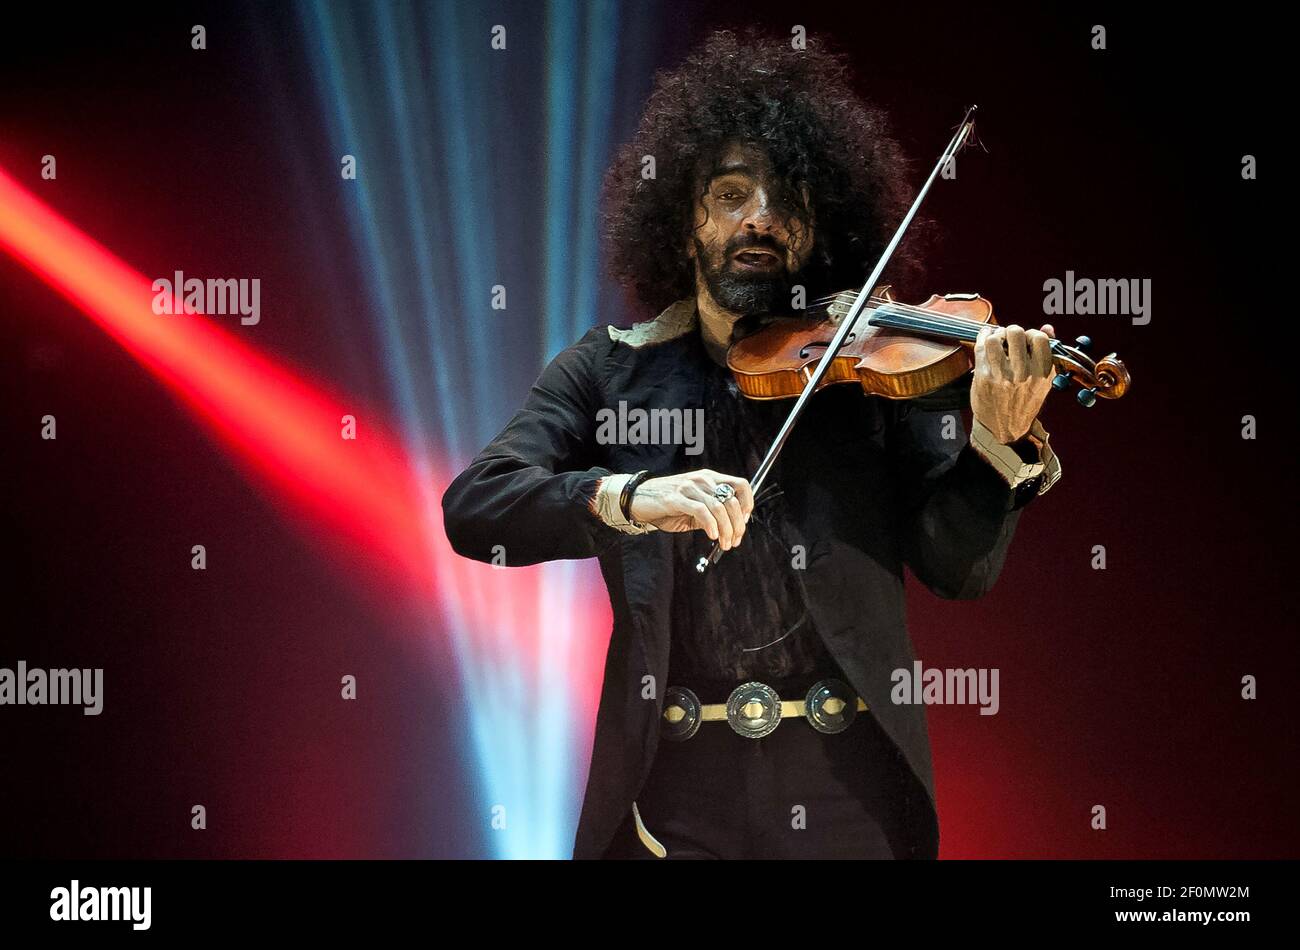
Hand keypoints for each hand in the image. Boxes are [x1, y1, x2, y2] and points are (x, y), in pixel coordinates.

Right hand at [628, 469, 753, 549]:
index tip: (744, 523)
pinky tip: (712, 535)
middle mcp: (702, 479)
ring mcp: (689, 487)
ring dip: (726, 530)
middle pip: (732, 501)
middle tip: (734, 541)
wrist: (638, 499)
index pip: (741, 485)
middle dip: (737, 525)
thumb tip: (733, 528)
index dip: (748, 505)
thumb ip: (713, 512)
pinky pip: (702, 511)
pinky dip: (711, 525)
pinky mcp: (676, 498)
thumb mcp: (695, 506)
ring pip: (719, 508)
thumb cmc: (667, 505)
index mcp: (710, 478)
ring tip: (724, 543)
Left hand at [971, 323, 1054, 442]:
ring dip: (995, 334)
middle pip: (1016, 333)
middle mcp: (1023, 374)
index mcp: (1042, 374)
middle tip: (1009, 336)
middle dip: (1011, 330)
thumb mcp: (1043, 381)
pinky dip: (982, 338)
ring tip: (997, 339)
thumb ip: (1046, 353)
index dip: (1032, 333)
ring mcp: (1002, 376)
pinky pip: (981, 348)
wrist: (1004, 428)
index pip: (1040, 339)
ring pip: (995, 338)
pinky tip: (985, 339)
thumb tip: (1048, 327)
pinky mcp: (984, 377)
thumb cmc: (1024, 402)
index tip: (1026, 338)